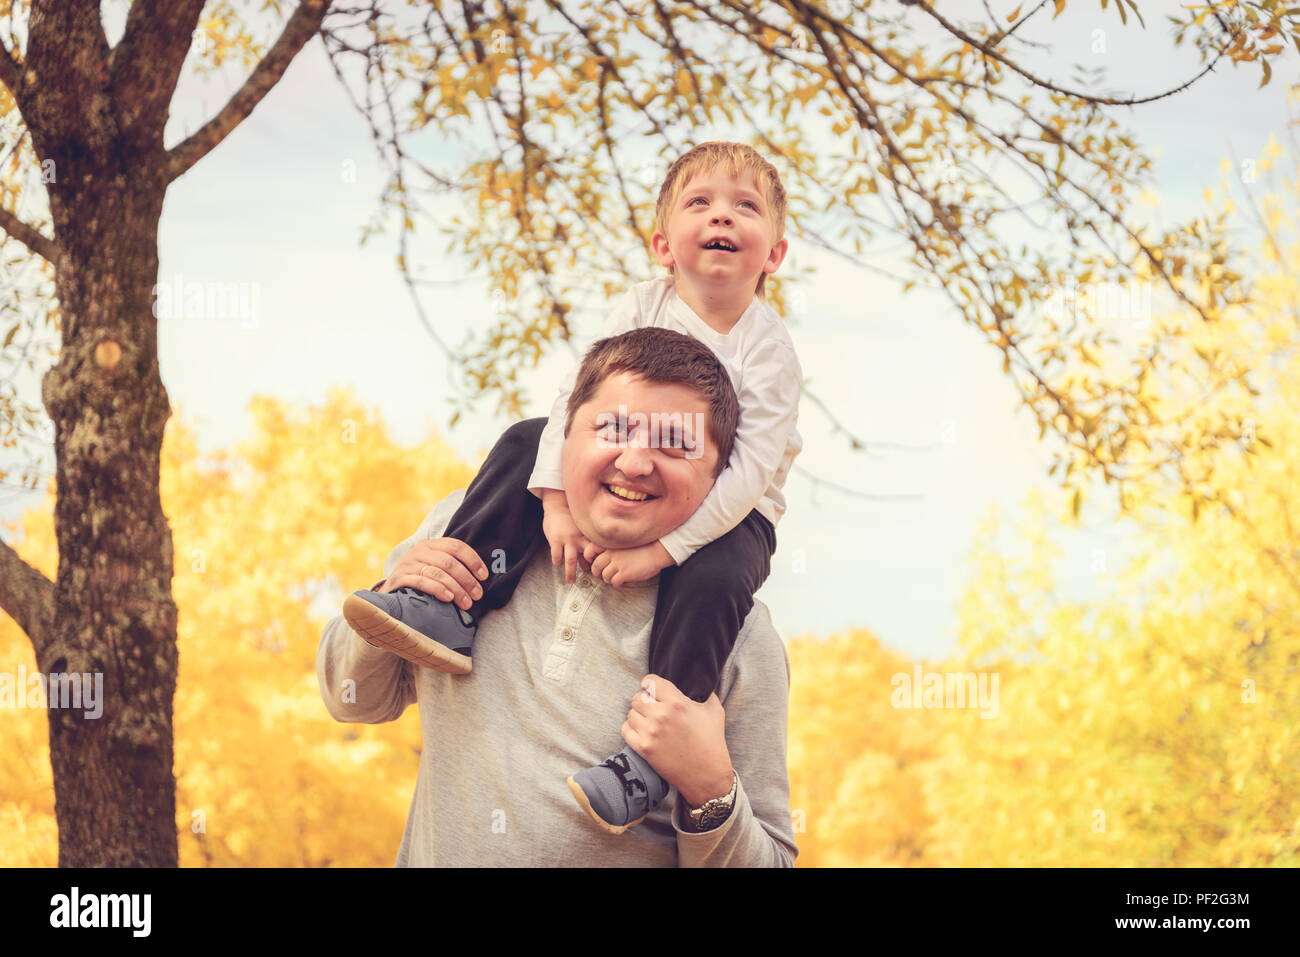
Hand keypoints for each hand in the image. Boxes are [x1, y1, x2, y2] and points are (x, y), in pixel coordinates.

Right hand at [379, 537, 488, 611]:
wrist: (389, 593)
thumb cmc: (419, 581)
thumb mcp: (434, 569)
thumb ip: (451, 568)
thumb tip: (479, 580)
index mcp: (430, 545)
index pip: (456, 546)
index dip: (473, 560)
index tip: (483, 576)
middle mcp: (418, 551)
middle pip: (449, 562)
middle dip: (467, 580)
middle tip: (477, 595)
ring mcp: (408, 564)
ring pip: (438, 573)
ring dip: (456, 589)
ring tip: (466, 603)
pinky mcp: (399, 578)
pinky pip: (422, 581)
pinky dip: (438, 589)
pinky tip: (448, 598)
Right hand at [541, 489, 597, 582]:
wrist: (557, 505)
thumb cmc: (570, 518)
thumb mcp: (580, 529)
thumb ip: (584, 544)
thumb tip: (588, 563)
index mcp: (586, 536)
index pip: (597, 550)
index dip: (600, 559)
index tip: (601, 567)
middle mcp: (578, 539)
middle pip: (586, 557)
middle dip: (588, 570)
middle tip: (590, 578)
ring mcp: (566, 540)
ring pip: (570, 560)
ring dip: (570, 572)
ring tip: (570, 581)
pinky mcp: (555, 540)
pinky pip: (556, 555)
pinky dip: (557, 561)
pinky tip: (557, 564)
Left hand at [589, 541, 674, 585]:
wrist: (657, 551)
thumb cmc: (644, 546)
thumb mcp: (625, 542)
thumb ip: (613, 547)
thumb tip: (603, 556)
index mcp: (611, 544)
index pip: (590, 550)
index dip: (589, 558)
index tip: (593, 561)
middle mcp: (612, 553)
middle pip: (595, 566)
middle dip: (598, 572)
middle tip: (603, 574)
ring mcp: (617, 563)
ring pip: (604, 576)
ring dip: (608, 579)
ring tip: (614, 578)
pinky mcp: (624, 573)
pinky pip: (614, 582)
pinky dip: (616, 583)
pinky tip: (622, 581)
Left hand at [622, 674, 732, 808]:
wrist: (707, 775)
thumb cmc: (712, 741)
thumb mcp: (714, 710)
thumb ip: (704, 692)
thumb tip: (695, 683)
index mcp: (677, 703)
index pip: (651, 681)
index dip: (650, 683)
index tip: (651, 687)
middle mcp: (661, 715)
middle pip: (638, 697)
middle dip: (645, 700)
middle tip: (652, 707)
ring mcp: (650, 733)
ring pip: (631, 713)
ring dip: (638, 715)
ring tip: (649, 721)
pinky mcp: (643, 749)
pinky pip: (625, 730)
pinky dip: (631, 729)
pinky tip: (643, 731)